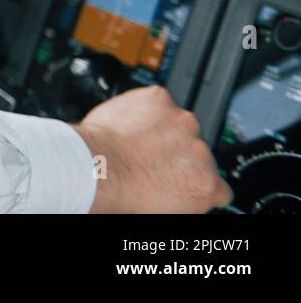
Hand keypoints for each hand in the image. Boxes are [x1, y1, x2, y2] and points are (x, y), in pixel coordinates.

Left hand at [75, 85, 231, 212]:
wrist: (95, 168)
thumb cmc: (122, 194)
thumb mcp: (165, 211)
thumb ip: (185, 198)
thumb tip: (178, 196)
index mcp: (206, 184)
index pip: (217, 183)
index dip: (194, 179)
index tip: (180, 177)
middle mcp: (200, 151)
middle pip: (195, 150)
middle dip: (175, 154)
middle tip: (148, 159)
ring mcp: (181, 122)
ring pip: (177, 124)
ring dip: (162, 130)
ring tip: (134, 142)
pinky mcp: (160, 100)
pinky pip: (157, 101)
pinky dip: (144, 109)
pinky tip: (128, 124)